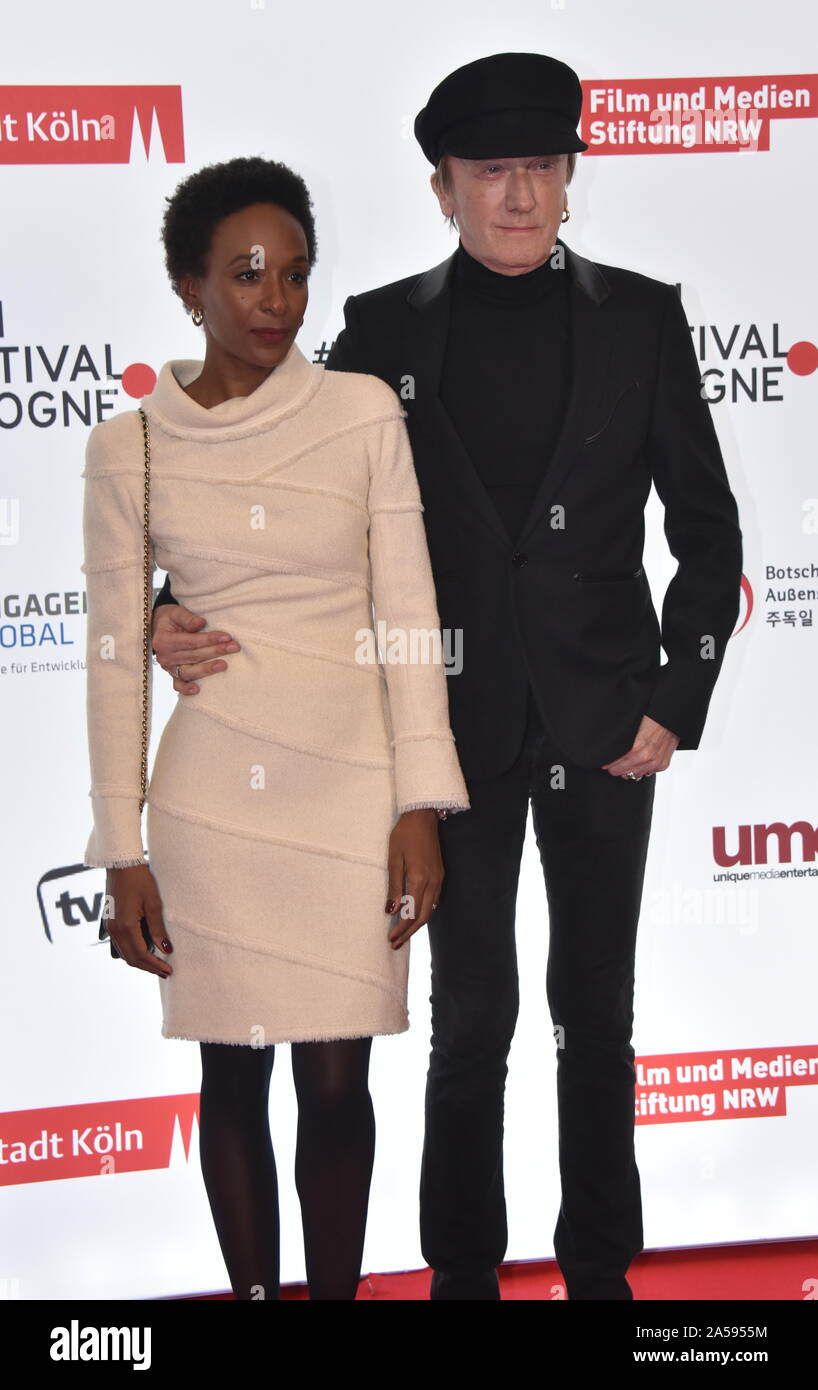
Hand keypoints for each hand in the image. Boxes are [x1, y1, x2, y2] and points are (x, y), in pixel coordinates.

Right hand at [105, 865, 172, 976]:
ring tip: (156, 964)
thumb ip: (158, 929)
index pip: (141, 955)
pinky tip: (144, 950)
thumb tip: (166, 950)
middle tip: (165, 972)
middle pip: (131, 958)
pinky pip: (119, 944)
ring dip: (140, 961)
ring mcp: (110, 927)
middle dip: (149, 967)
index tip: (169, 971)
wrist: (121, 865)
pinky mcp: (109, 922)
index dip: (156, 965)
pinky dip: (132, 952)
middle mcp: (114, 930)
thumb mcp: (154, 904)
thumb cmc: (139, 880)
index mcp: (126, 927)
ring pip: (124, 954)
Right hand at [151, 602, 239, 694]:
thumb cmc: (170, 619)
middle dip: (216, 651)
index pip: (190, 641)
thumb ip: (187, 618)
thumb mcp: (175, 613)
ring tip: (224, 665)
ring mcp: (168, 668)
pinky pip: (178, 685)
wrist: (158, 629)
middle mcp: (165, 656)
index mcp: (164, 640)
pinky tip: (197, 690)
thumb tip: (201, 623)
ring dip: (207, 669)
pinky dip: (186, 689)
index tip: (226, 636)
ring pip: (189, 672)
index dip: (209, 639)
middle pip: (194, 656)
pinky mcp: (172, 675)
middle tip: (234, 647)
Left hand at [384, 809, 443, 948]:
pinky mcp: (440, 874)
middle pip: (423, 917)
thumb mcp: (394, 859)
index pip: (411, 913)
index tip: (390, 939)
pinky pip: (434, 900)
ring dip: (416, 924)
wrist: (423, 816)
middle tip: (395, 944)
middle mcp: (433, 883)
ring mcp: (438, 879)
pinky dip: (424, 912)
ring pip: (430, 910)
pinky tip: (415, 914)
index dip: (401, 929)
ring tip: (403, 933)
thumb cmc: (404, 835)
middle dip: (409, 932)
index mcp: (419, 880)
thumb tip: (391, 911)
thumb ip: (394, 886)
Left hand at [601, 715, 679, 778]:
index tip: (603, 762)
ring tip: (624, 763)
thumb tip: (608, 748)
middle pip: (621, 772)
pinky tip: (638, 762)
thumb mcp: (631, 727)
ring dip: (627, 770)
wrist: (670, 718)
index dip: (606, 763)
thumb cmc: (650, 718)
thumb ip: (620, 740)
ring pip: (633, 776)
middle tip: (611, 764)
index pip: (613, 764)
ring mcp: (655, 763)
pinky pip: (646, 774)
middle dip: (615, 768)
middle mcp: (646, 758)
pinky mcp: (662, 765)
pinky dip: (640, 769)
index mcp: (636, 748)